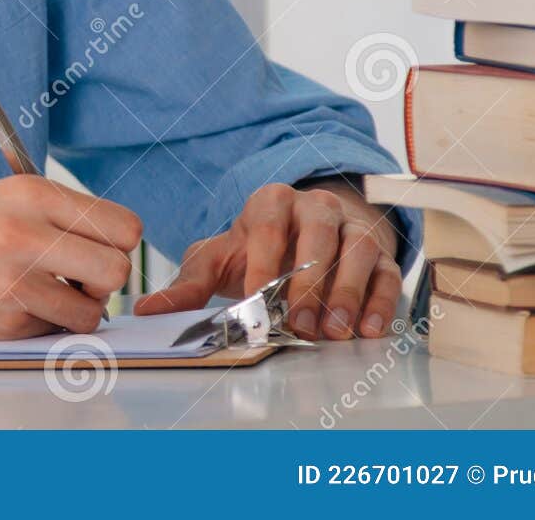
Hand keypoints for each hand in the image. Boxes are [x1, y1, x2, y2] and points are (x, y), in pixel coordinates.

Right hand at [0, 175, 141, 339]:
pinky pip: (47, 335)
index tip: (98, 250)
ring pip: (90, 314)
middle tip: (77, 280)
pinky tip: (2, 309)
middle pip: (118, 271)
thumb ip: (49, 216)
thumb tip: (104, 245)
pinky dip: (36, 329)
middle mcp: (27, 235)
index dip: (117, 244)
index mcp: (30, 193)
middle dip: (104, 283)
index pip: (122, 226)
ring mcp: (12, 285)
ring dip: (74, 312)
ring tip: (40, 297)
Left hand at [132, 179, 401, 339]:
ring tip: (334, 332)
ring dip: (347, 293)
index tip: (258, 299)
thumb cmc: (256, 251)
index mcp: (271, 202)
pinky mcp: (382, 254)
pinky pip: (388, 273)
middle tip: (299, 325)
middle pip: (319, 236)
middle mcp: (316, 208)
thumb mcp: (218, 260)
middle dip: (309, 282)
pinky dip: (381, 301)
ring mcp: (352, 228)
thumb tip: (146, 310)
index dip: (265, 263)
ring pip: (358, 250)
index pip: (269, 226)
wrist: (304, 239)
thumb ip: (187, 284)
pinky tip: (368, 329)